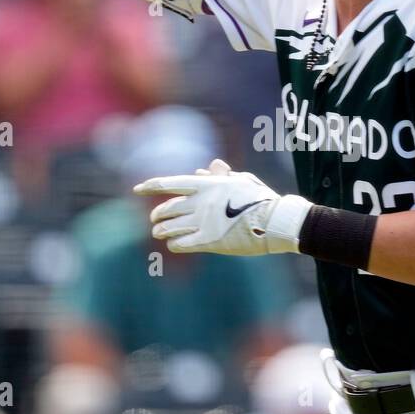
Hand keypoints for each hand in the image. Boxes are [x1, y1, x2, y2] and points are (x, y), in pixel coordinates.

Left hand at [133, 159, 310, 255]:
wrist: (276, 221)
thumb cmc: (261, 199)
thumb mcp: (242, 181)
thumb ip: (221, 175)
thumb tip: (206, 168)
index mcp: (207, 184)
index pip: (170, 183)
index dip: (151, 186)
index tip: (137, 189)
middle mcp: (201, 201)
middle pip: (167, 208)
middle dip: (158, 214)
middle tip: (155, 219)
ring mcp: (204, 222)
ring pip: (170, 227)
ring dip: (162, 231)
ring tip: (159, 233)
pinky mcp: (209, 241)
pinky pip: (182, 244)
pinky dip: (174, 244)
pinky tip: (173, 245)